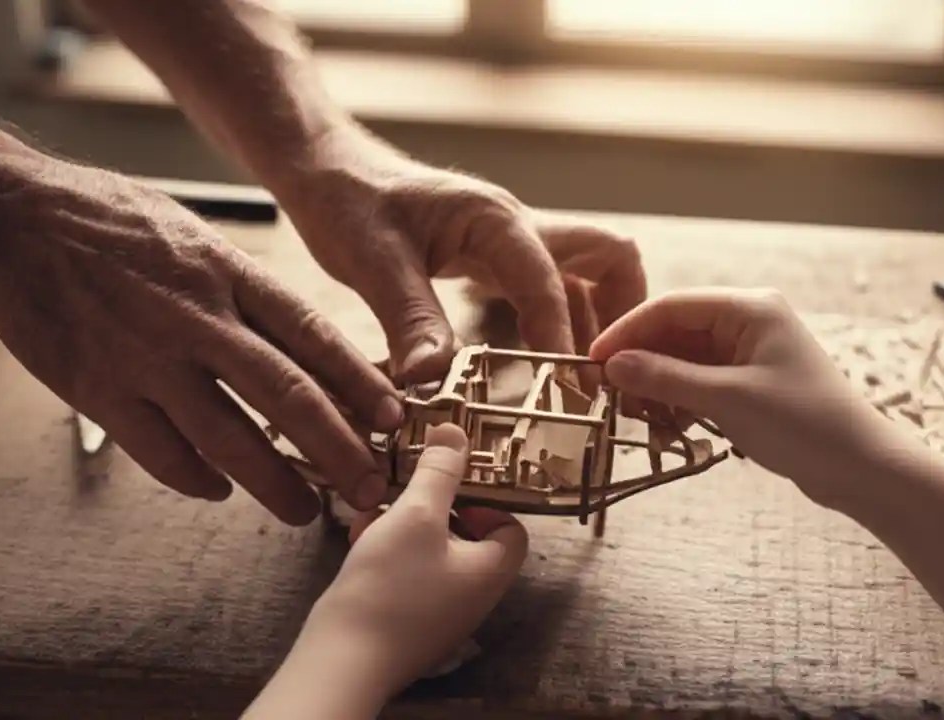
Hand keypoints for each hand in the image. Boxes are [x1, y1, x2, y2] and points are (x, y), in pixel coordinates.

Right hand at [0, 163, 399, 521]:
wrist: (9, 219)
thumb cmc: (109, 220)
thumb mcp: (195, 233)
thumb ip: (244, 287)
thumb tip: (301, 339)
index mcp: (228, 274)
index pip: (311, 334)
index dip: (357, 382)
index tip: (392, 418)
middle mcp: (197, 319)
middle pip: (286, 395)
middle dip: (337, 448)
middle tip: (370, 486)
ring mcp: (147, 359)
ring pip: (228, 437)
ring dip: (275, 482)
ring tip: (306, 510)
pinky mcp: (99, 391)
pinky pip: (160, 452)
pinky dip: (196, 478)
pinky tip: (219, 491)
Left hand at [279, 129, 645, 381]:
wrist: (323, 168)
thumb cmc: (345, 199)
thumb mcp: (371, 261)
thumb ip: (410, 320)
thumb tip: (434, 381)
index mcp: (495, 218)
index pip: (550, 282)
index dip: (561, 338)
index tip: (566, 389)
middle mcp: (515, 226)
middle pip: (608, 258)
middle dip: (621, 314)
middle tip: (606, 374)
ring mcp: (508, 242)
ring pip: (583, 275)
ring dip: (594, 321)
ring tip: (584, 382)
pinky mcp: (490, 259)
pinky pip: (545, 289)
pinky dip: (555, 323)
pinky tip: (538, 365)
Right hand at [293, 425, 526, 702]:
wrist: (343, 660)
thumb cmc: (390, 586)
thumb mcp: (417, 514)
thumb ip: (439, 472)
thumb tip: (457, 431)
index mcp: (490, 572)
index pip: (512, 529)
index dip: (489, 501)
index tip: (454, 486)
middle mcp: (471, 597)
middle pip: (468, 538)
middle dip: (433, 507)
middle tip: (407, 490)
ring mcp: (437, 613)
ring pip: (429, 553)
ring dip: (403, 525)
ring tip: (373, 510)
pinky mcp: (404, 622)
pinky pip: (406, 575)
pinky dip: (388, 551)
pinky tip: (358, 537)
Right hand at [590, 288, 914, 511]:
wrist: (860, 467)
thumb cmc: (803, 424)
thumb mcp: (727, 399)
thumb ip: (666, 378)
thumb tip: (612, 364)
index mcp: (750, 308)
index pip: (671, 306)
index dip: (628, 331)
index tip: (593, 360)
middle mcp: (749, 320)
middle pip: (675, 331)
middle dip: (641, 362)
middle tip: (611, 394)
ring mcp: (751, 352)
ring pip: (685, 359)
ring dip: (659, 385)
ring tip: (639, 416)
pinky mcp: (752, 381)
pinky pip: (701, 381)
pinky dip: (680, 400)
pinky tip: (667, 425)